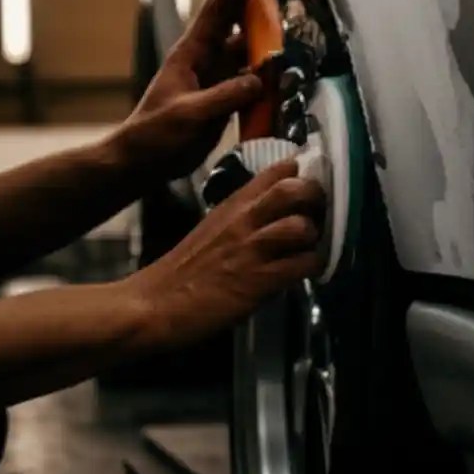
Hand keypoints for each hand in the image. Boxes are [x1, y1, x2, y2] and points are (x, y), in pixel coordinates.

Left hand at [113, 0, 268, 181]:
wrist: (142, 162)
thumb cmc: (155, 135)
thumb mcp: (189, 116)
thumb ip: (225, 97)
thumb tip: (260, 81)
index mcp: (192, 51)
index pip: (219, 5)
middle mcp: (207, 56)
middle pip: (237, 18)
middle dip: (260, 2)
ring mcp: (217, 76)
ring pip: (248, 49)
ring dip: (269, 42)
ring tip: (292, 39)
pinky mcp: (225, 96)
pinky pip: (252, 78)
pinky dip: (268, 75)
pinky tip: (284, 77)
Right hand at [128, 158, 325, 348]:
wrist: (154, 304)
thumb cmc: (184, 269)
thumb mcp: (215, 226)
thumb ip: (247, 215)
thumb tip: (282, 214)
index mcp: (235, 203)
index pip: (279, 169)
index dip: (304, 173)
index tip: (312, 185)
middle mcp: (245, 219)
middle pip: (296, 188)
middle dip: (316, 201)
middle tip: (318, 216)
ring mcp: (252, 249)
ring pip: (303, 226)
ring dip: (314, 239)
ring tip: (308, 249)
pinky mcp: (258, 280)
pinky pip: (303, 265)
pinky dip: (313, 268)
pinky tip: (305, 273)